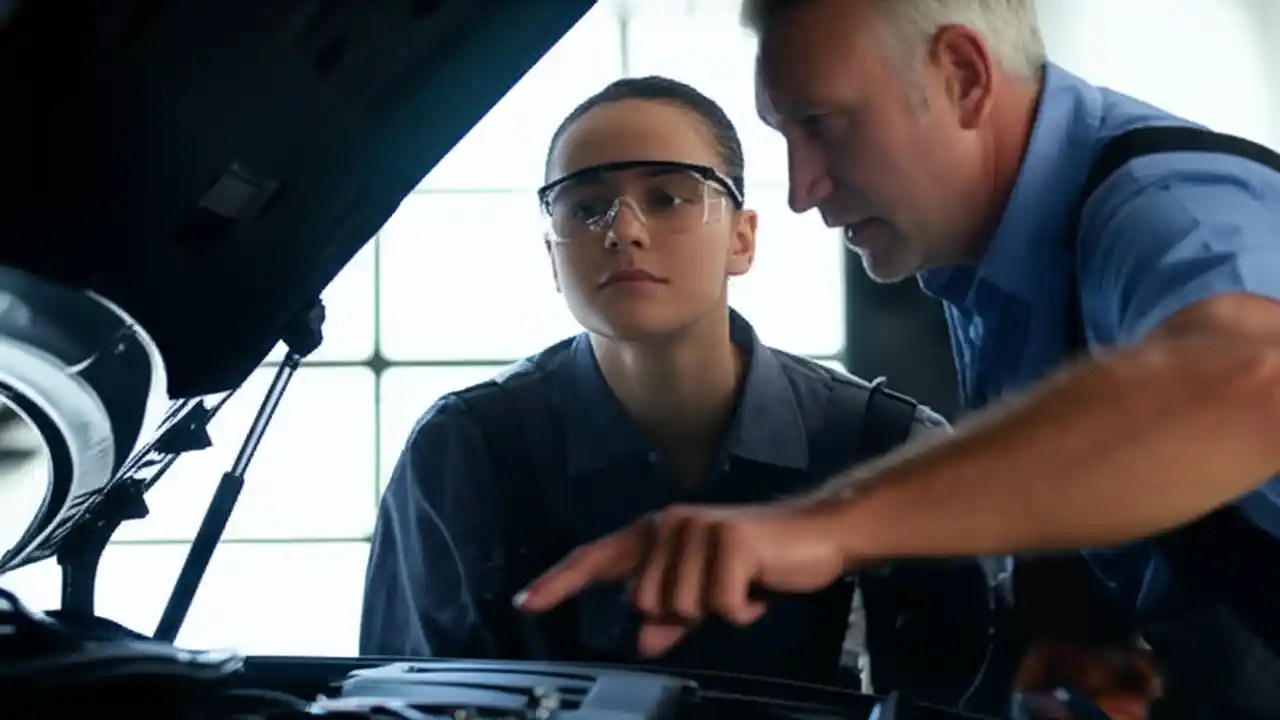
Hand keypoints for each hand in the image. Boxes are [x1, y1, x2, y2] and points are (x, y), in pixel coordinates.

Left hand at [513, 502, 849, 657]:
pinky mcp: (728, 541)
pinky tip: (759, 589)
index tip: (526, 603)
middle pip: (646, 603)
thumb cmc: (761, 561)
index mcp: (659, 534)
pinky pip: (719, 607)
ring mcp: (698, 529)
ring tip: (742, 586)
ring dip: (716, 610)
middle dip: (685, 614)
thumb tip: (643, 639)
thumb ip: (672, 616)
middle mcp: (670, 525)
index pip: (597, 559)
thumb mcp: (708, 594)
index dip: (560, 582)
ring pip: (680, 607)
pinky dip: (743, 611)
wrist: (818, 534)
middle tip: (722, 594)